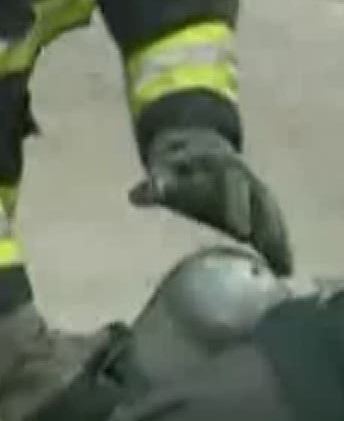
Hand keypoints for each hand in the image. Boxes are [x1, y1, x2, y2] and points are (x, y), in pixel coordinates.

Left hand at [132, 127, 292, 275]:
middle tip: (271, 256)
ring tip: (284, 269)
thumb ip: (155, 186)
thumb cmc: (178, 169)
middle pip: (261, 202)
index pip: (232, 186)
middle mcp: (246, 177)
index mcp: (221, 165)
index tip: (241, 232)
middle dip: (267, 227)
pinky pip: (275, 225)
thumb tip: (135, 196)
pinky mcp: (263, 207)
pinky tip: (285, 269)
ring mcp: (257, 191)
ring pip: (272, 215)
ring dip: (278, 241)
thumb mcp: (165, 172)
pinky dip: (280, 245)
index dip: (237, 208)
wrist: (197, 150)